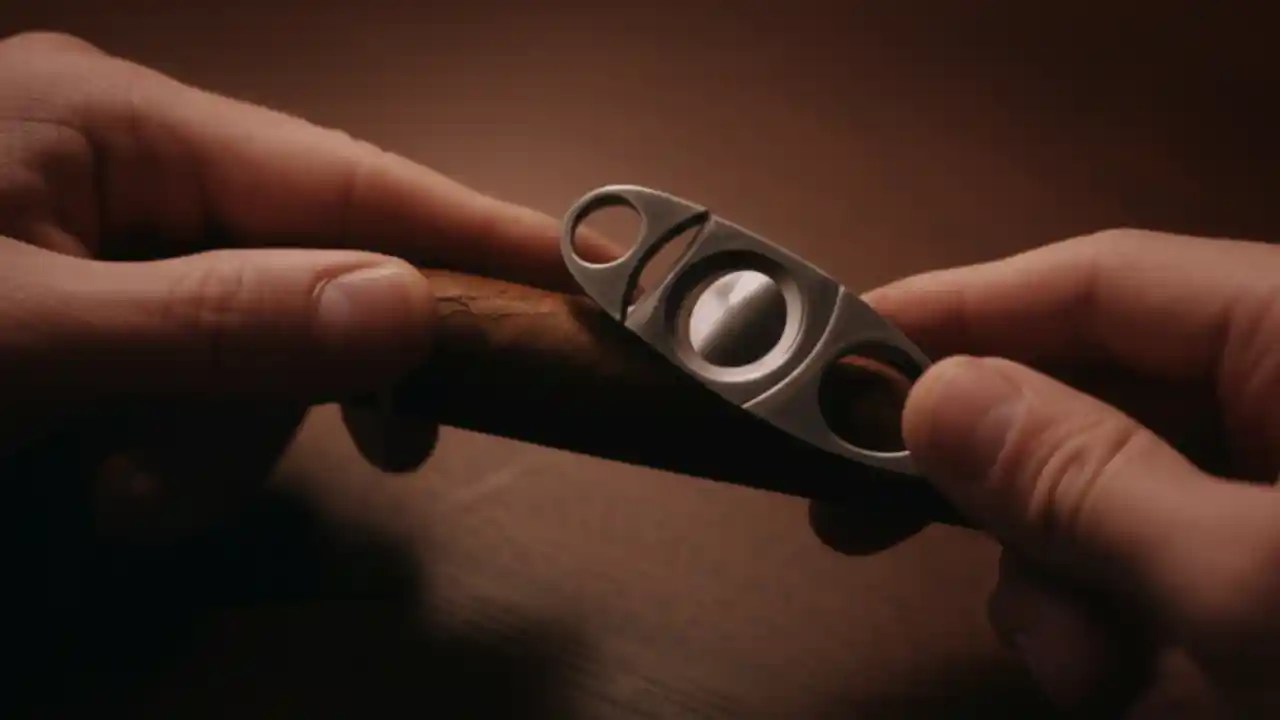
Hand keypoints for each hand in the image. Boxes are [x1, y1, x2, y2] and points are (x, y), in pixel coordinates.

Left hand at [0, 31, 607, 538]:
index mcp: (122, 127)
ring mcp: (119, 244)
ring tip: (120, 493)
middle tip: (257, 467)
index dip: (472, 231)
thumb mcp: (28, 334)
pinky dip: (177, 446)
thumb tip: (404, 309)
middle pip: (307, 283)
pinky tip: (107, 478)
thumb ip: (216, 319)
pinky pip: (205, 381)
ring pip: (258, 352)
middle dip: (280, 396)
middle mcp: (136, 171)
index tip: (587, 275)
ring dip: (211, 444)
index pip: (347, 178)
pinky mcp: (107, 316)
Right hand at [874, 230, 1279, 716]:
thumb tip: (933, 399)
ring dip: (1057, 582)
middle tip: (858, 508)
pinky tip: (1126, 682)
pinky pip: (1145, 572)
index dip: (964, 306)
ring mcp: (1274, 497)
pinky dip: (1110, 626)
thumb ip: (1087, 480)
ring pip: (1103, 500)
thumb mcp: (1245, 581)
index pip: (1102, 281)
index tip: (842, 345)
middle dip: (991, 477)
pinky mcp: (1261, 573)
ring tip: (1082, 665)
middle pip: (1089, 397)